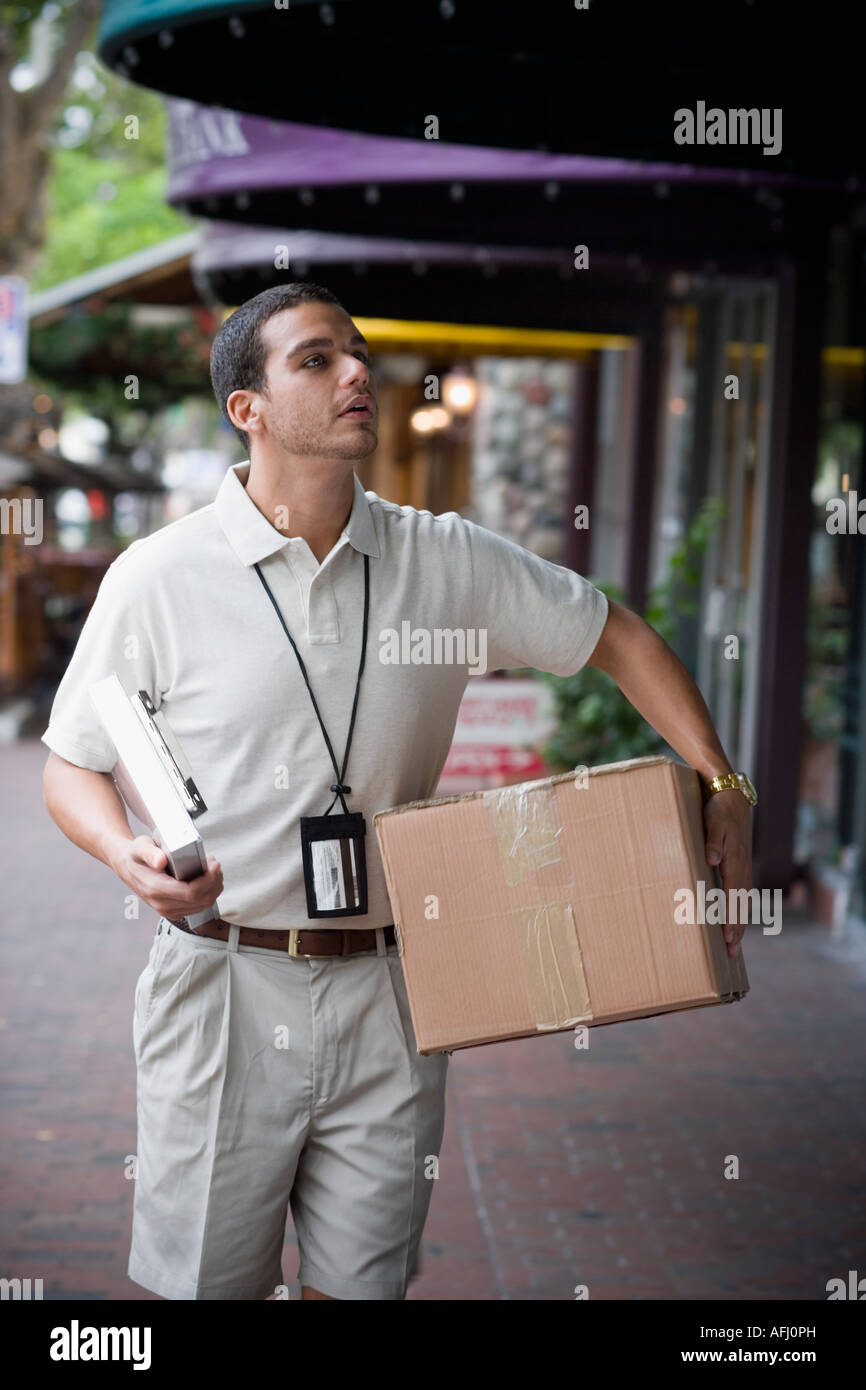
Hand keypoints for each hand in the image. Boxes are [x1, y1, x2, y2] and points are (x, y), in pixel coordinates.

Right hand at [108, 834, 223, 920]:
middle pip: (201, 900)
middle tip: (216, 864)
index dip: (208, 880)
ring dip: (214, 888)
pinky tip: (209, 880)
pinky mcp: (174, 911)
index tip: (214, 864)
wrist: (128, 867)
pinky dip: (208, 893)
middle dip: (214, 882)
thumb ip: (150, 853)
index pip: (191, 892)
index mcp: (155, 889)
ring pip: (203, 905)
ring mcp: (168, 910)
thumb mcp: (140, 847)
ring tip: (214, 870)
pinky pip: (198, 906)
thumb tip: (160, 861)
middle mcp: (162, 904)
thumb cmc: (137, 855)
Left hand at [703, 790, 752, 958]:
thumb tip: (712, 859)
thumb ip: (712, 839)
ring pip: (741, 901)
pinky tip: (732, 920)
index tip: (728, 938)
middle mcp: (741, 868)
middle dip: (736, 929)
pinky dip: (737, 909)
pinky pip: (739, 892)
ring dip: (738, 922)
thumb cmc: (718, 810)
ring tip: (733, 944)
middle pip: (740, 905)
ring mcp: (742, 867)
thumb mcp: (713, 821)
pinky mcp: (738, 864)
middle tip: (731, 954)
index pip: (733, 897)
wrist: (730, 796)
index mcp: (734, 861)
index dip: (731, 919)